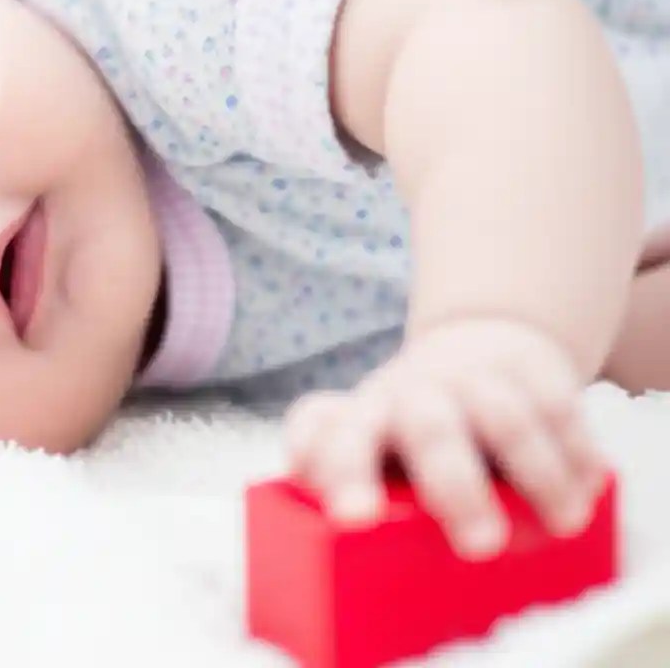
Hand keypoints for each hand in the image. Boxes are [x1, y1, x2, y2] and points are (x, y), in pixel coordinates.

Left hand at [284, 318, 608, 558]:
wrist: (477, 346)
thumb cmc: (416, 428)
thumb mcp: (380, 458)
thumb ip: (369, 499)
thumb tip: (365, 563)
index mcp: (360, 421)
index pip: (325, 432)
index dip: (336, 470)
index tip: (352, 518)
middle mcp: (410, 394)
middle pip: (428, 429)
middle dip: (457, 490)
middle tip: (481, 547)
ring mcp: (470, 376)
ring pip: (503, 417)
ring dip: (537, 475)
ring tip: (560, 525)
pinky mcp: (528, 370)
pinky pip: (556, 407)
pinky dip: (574, 454)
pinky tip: (583, 490)